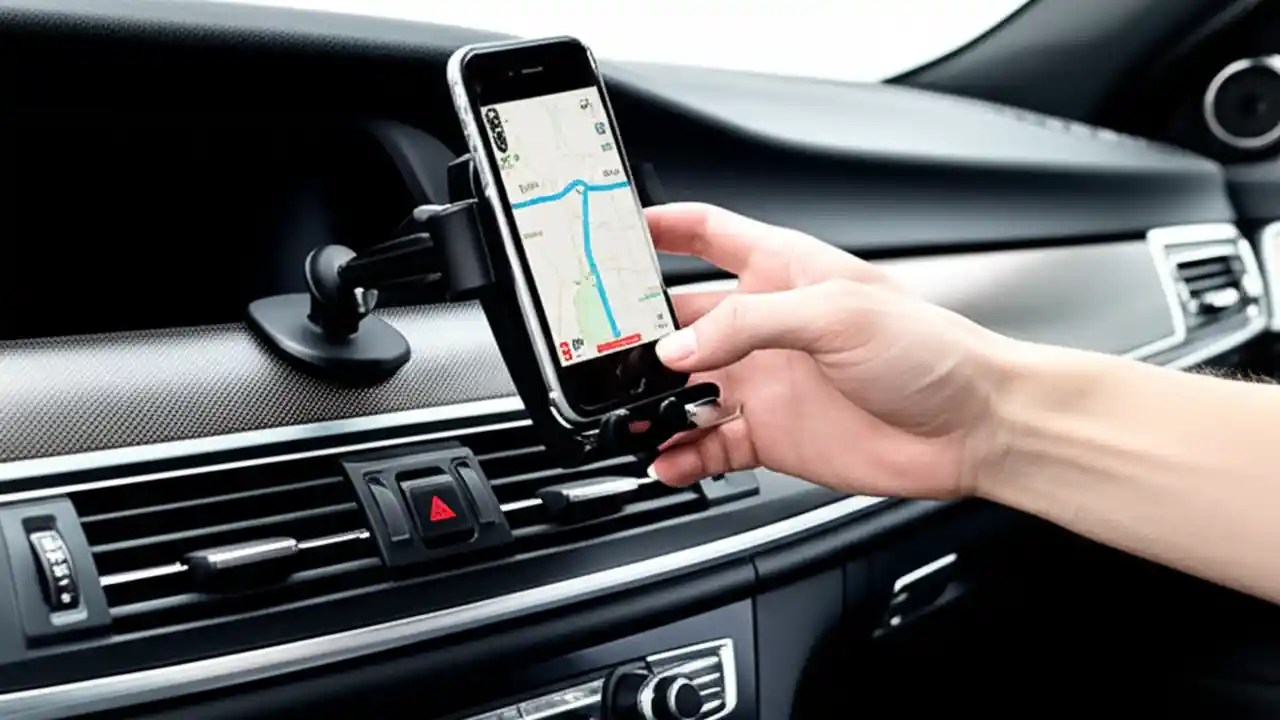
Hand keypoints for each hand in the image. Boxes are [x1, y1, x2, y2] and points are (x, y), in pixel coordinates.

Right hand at [646, 202, 1017, 498]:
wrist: (974, 428)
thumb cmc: (930, 351)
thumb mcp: (834, 315)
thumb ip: (748, 326)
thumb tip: (679, 349)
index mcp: (782, 271)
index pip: (707, 233)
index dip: (661, 227)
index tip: (615, 230)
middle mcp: (766, 326)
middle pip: (680, 319)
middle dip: (638, 330)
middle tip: (601, 345)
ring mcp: (765, 381)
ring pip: (685, 389)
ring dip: (654, 401)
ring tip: (626, 413)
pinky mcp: (772, 435)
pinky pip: (709, 445)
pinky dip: (682, 453)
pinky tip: (667, 458)